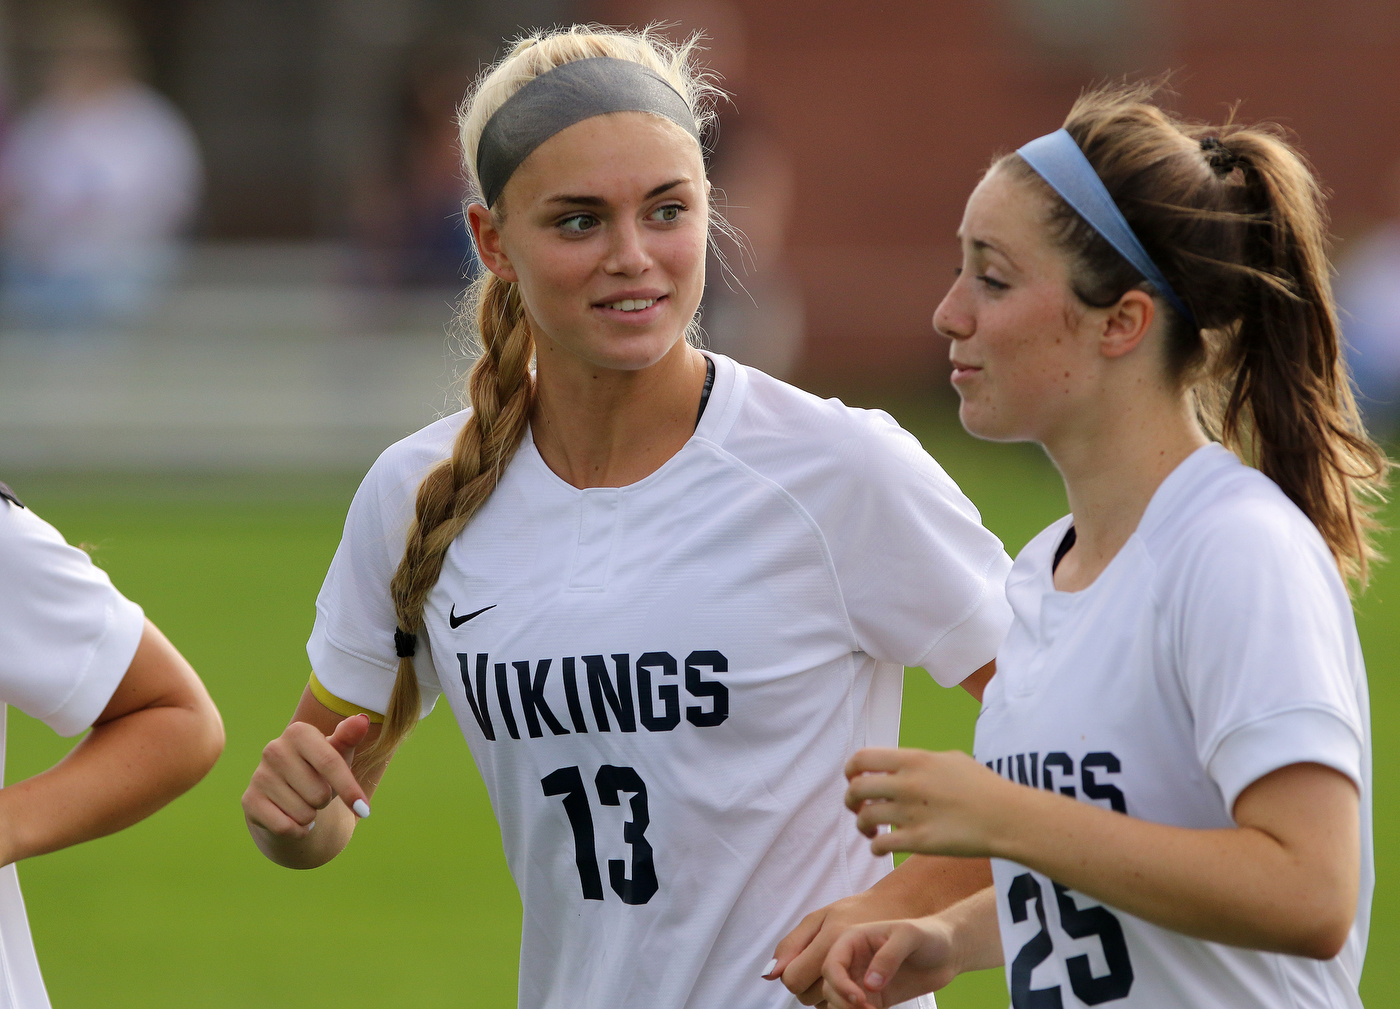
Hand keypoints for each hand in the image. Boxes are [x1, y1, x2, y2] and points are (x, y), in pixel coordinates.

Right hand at [242, 713, 372, 839]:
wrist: (288, 796)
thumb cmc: (320, 771)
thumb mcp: (338, 754)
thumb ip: (349, 738)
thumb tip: (362, 720)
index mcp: (299, 732)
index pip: (330, 763)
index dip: (350, 789)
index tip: (365, 809)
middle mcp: (274, 749)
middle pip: (319, 793)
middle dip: (325, 800)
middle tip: (316, 792)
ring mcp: (259, 775)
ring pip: (303, 813)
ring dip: (310, 815)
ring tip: (303, 802)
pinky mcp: (249, 800)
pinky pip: (285, 827)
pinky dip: (297, 830)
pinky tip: (291, 818)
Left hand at [768, 891, 891, 1004]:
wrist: (905, 912)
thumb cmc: (858, 910)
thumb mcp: (822, 916)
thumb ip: (792, 944)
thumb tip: (770, 974)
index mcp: (832, 939)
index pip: (793, 979)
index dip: (793, 977)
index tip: (803, 970)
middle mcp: (849, 958)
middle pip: (806, 996)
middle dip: (808, 988)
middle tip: (818, 972)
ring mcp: (868, 978)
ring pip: (825, 1005)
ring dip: (826, 997)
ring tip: (836, 976)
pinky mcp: (880, 992)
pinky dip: (842, 1003)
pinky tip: (849, 986)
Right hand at [822, 917, 957, 1008]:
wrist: (948, 951)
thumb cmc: (929, 935)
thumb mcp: (909, 936)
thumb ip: (889, 956)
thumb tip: (870, 985)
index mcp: (853, 939)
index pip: (831, 964)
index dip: (839, 983)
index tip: (860, 998)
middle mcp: (853, 960)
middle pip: (829, 986)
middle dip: (843, 1002)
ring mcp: (861, 981)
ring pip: (837, 1001)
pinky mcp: (873, 999)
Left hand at [845, 748, 1016, 857]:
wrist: (1008, 817)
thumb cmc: (984, 787)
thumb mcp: (950, 759)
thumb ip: (920, 760)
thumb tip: (900, 764)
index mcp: (915, 760)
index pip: (863, 758)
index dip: (850, 770)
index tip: (853, 780)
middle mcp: (908, 784)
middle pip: (857, 789)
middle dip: (850, 800)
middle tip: (857, 808)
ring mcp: (912, 813)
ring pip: (865, 818)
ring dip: (863, 825)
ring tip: (871, 829)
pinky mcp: (919, 842)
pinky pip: (880, 845)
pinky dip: (874, 847)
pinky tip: (881, 847)